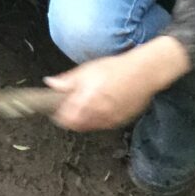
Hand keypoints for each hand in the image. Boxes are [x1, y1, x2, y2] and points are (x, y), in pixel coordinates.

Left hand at [46, 41, 188, 131]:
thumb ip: (67, 80)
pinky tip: (98, 107)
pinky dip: (96, 119)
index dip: (58, 114)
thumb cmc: (116, 69)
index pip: (65, 118)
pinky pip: (102, 125)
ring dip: (82, 119)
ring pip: (88, 126)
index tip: (55, 109)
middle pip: (75, 125)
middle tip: (67, 108)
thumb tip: (51, 83)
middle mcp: (98, 113)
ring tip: (85, 105)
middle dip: (69, 118)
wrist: (143, 73)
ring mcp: (110, 120)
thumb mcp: (88, 70)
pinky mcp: (119, 122)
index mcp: (87, 100)